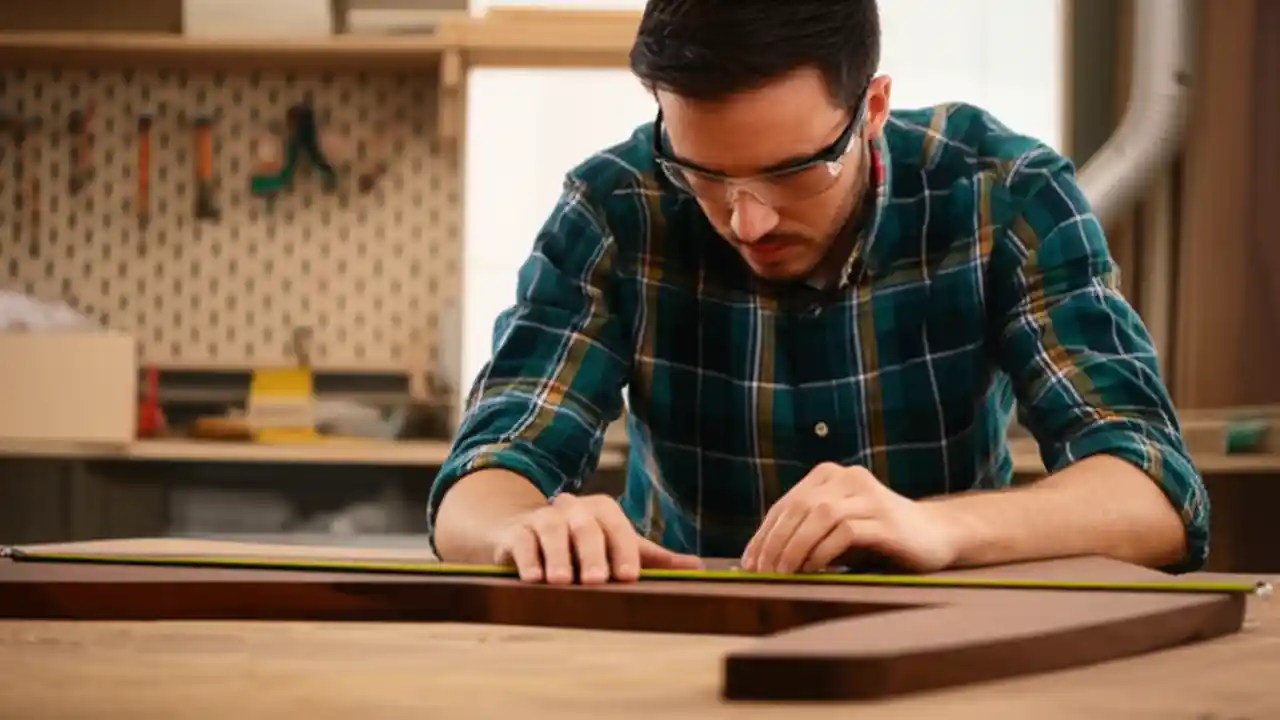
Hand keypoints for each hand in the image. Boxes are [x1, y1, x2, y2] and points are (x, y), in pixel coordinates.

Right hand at [491, 493, 703, 584]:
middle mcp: (572, 509)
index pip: (617, 526)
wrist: (525, 530)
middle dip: (593, 553)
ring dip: (559, 557)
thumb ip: (653, 558)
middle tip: (598, 580)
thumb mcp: (617, 546)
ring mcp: (542, 518)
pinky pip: (522, 542)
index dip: (625, 550)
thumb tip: (697, 568)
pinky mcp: (516, 533)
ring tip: (563, 582)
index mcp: (601, 510)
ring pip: (551, 531)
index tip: (630, 577)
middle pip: (585, 527)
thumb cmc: (581, 543)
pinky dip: (528, 560)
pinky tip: (533, 578)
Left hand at [741, 463, 958, 573]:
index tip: (749, 563)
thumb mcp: (836, 529)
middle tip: (761, 573)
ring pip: (819, 516)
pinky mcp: (885, 520)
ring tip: (783, 574)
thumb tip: (761, 560)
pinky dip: (823, 552)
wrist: (935, 535)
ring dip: (795, 547)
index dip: (764, 534)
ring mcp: (869, 496)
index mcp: (831, 475)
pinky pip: (845, 532)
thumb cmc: (878, 537)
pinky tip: (812, 571)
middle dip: (775, 543)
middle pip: (799, 508)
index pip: (786, 504)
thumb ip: (806, 533)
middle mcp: (848, 478)